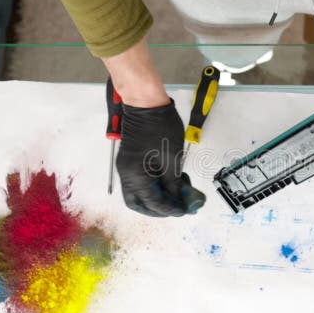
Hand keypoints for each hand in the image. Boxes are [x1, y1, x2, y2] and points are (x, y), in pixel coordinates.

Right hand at [116, 102, 205, 216]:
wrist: (146, 102)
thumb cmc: (160, 128)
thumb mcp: (172, 159)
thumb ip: (175, 183)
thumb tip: (182, 200)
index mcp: (134, 177)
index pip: (152, 203)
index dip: (171, 208)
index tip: (187, 209)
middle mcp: (126, 175)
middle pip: (139, 203)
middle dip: (159, 209)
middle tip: (178, 207)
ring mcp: (128, 167)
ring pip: (140, 192)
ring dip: (159, 197)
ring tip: (180, 191)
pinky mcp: (133, 160)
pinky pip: (142, 180)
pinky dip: (156, 185)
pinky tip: (173, 180)